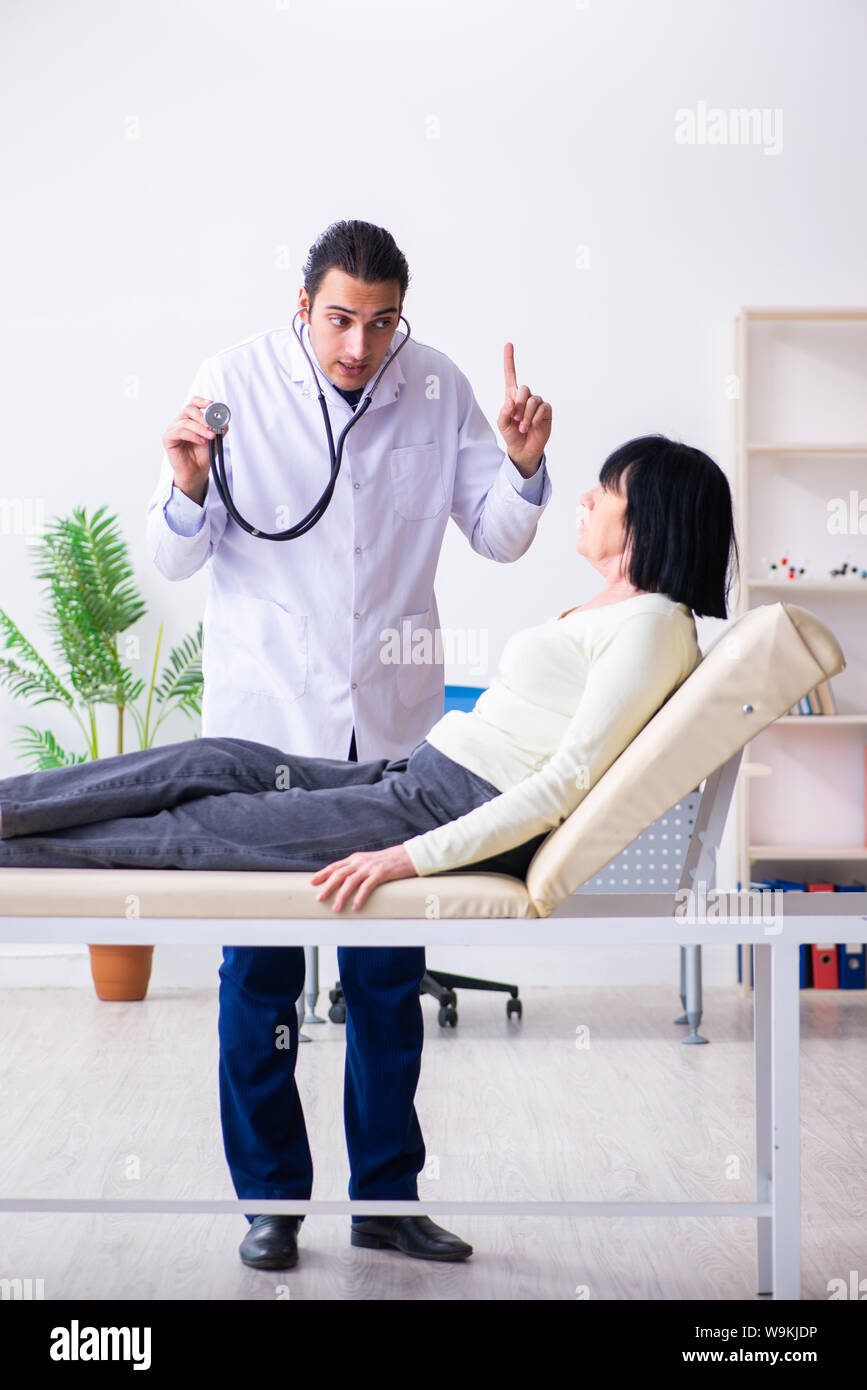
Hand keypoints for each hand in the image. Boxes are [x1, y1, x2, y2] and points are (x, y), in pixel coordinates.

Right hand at [161, 396, 227, 504]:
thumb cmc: (203, 454)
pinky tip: (201, 441)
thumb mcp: (215, 438)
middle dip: (203, 416)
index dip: (201, 401)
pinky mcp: (168, 438)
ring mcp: (172, 429)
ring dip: (200, 428)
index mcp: (190, 418)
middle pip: (189, 409)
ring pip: (186, 422)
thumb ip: (219, 428)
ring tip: (211, 436)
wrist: (197, 470)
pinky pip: (179, 432)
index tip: (212, 404)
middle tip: (212, 426)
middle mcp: (180, 421)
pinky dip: (192, 435)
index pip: (193, 403)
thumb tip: (224, 421)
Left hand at [309, 843, 417, 911]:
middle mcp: (360, 861)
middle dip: (327, 886)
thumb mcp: (369, 862)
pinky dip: (359, 897)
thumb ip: (356, 868)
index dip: (323, 873)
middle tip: (319, 899)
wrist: (408, 856)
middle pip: (339, 874)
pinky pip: (367, 886)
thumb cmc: (388, 862)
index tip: (312, 882)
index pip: (335, 866)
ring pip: (350, 881)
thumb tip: (344, 880)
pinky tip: (355, 907)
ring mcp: (370, 867)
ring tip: (336, 908)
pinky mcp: (381, 873)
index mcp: (356, 858)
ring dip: (341, 896)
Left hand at [497, 343, 551, 472]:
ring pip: (533, 400)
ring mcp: (537, 403)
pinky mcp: (546, 411)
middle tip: (515, 419)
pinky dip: (536, 417)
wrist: (523, 449)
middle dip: (519, 404)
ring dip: (526, 415)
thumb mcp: (502, 424)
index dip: (509, 360)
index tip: (508, 344)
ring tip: (523, 428)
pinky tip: (532, 426)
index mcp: (512, 397)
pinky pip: (542, 408)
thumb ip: (504, 412)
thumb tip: (510, 400)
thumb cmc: (511, 435)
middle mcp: (525, 397)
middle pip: (523, 389)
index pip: (511, 375)